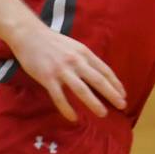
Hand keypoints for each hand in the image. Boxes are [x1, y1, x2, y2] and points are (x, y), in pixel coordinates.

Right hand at [11, 22, 125, 122]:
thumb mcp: (74, 47)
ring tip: (103, 114)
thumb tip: (97, 74)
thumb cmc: (53, 43)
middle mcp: (76, 61)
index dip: (115, 83)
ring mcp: (62, 70)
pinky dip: (67, 109)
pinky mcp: (48, 78)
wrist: (30, 35)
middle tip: (122, 105)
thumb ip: (84, 59)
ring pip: (81, 89)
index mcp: (84, 52)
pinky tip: (74, 118)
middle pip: (97, 80)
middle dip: (111, 93)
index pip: (104, 70)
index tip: (123, 94)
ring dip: (94, 103)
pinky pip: (59, 97)